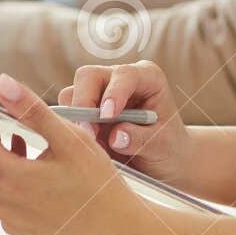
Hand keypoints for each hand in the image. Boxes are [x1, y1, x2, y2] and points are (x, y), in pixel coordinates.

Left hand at [0, 74, 163, 234]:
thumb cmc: (101, 190)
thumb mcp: (69, 140)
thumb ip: (32, 111)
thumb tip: (2, 84)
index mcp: (9, 178)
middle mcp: (2, 201)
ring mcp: (9, 217)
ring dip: (1, 148)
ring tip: (10, 127)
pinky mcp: (20, 226)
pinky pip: (7, 190)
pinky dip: (12, 169)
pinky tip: (27, 156)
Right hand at [61, 61, 191, 187]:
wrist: (163, 160)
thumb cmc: (168, 146)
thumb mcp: (162, 145)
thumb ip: (141, 139)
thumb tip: (115, 136)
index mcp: (147, 77)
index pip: (125, 74)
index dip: (114, 92)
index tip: (108, 116)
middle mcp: (119, 79)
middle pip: (89, 76)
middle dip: (84, 103)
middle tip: (89, 133)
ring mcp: (99, 94)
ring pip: (72, 94)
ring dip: (76, 119)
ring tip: (92, 144)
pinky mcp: (85, 111)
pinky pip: (67, 115)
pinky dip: (72, 130)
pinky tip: (89, 147)